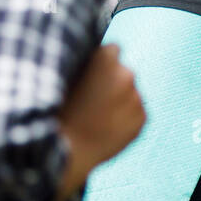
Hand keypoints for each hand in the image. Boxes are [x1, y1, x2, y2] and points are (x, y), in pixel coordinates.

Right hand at [59, 43, 144, 166]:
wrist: (67, 150)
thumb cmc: (58, 111)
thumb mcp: (64, 78)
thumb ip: (85, 66)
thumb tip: (97, 60)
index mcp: (105, 59)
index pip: (112, 50)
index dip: (102, 63)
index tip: (93, 75)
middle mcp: (126, 74)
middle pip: (123, 73)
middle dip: (112, 82)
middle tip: (93, 101)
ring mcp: (136, 97)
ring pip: (130, 95)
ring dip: (119, 101)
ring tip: (97, 118)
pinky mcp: (142, 118)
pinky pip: (135, 113)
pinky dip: (125, 118)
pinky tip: (106, 128)